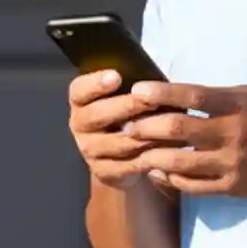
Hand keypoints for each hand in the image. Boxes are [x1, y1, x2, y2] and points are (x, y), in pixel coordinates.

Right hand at [67, 70, 160, 189]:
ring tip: (166, 124)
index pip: (80, 90)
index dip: (96, 84)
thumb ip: (132, 84)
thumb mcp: (126, 93)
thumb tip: (153, 80)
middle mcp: (80, 124)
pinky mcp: (104, 171)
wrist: (122, 153)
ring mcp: (90, 150)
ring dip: (143, 134)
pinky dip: (149, 155)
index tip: (116, 76)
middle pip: (97, 115)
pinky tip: (166, 147)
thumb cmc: (127, 112)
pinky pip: (128, 164)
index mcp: (80, 100)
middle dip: (126, 106)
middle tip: (149, 100)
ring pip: (117, 142)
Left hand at [125, 82, 246, 198]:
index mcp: (239, 105)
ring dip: (152, 156)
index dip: (161, 93)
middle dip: (146, 127)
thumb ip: (217, 96)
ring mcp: (232, 164)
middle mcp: (233, 134)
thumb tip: (176, 95)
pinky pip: (193, 185)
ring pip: (180, 162)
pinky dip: (171, 179)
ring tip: (134, 150)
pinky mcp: (232, 188)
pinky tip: (157, 172)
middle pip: (178, 130)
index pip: (192, 96)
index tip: (138, 90)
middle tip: (127, 124)